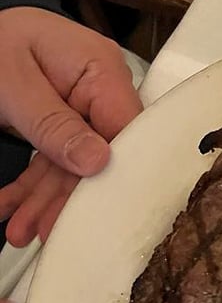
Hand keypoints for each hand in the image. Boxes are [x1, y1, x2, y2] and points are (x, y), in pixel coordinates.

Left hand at [0, 7, 142, 243]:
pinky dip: (34, 187)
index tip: (94, 212)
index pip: (127, 132)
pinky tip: (13, 208)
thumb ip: (53, 123)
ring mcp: (86, 109)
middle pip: (102, 157)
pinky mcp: (68, 123)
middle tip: (45, 232)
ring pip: (75, 167)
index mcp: (102, 70)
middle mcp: (103, 92)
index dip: (116, 175)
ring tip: (20, 232)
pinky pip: (56, 161)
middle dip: (69, 198)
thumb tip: (98, 163)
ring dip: (46, 201)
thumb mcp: (15, 83)